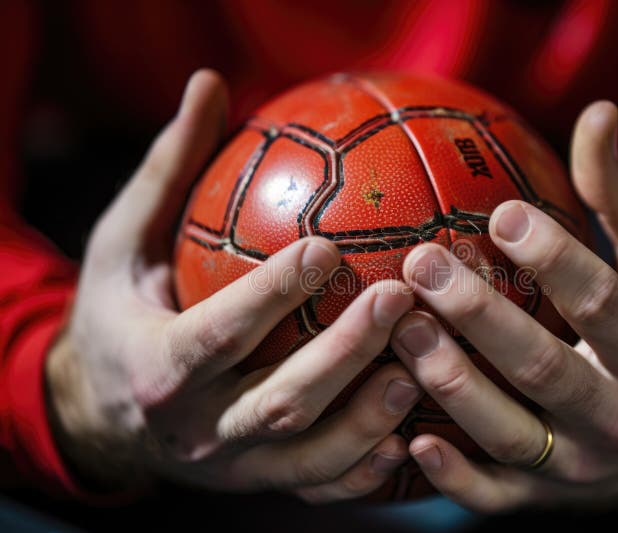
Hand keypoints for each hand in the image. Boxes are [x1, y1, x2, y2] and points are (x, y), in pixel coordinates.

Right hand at [46, 70, 420, 501]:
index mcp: (158, 367)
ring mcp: (234, 466)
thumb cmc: (118, 316)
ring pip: (308, 454)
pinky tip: (410, 435)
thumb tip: (209, 86)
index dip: (271, 295)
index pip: (218, 333)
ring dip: (369, 417)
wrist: (102, 414)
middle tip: (401, 295)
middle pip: (280, 400)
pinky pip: (317, 486)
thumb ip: (169, 172)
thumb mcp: (123, 244)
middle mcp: (198, 428)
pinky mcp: (261, 483)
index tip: (326, 246)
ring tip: (420, 367)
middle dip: (344, 353)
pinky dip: (363, 470)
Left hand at [389, 101, 617, 511]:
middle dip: (479, 316)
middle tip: (420, 264)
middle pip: (542, 368)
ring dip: (449, 382)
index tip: (502, 214)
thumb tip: (597, 115)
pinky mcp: (546, 500)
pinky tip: (409, 438)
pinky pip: (493, 496)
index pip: (603, 304)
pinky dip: (454, 475)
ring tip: (398, 327)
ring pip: (507, 432)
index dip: (554, 260)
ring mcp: (580, 466)